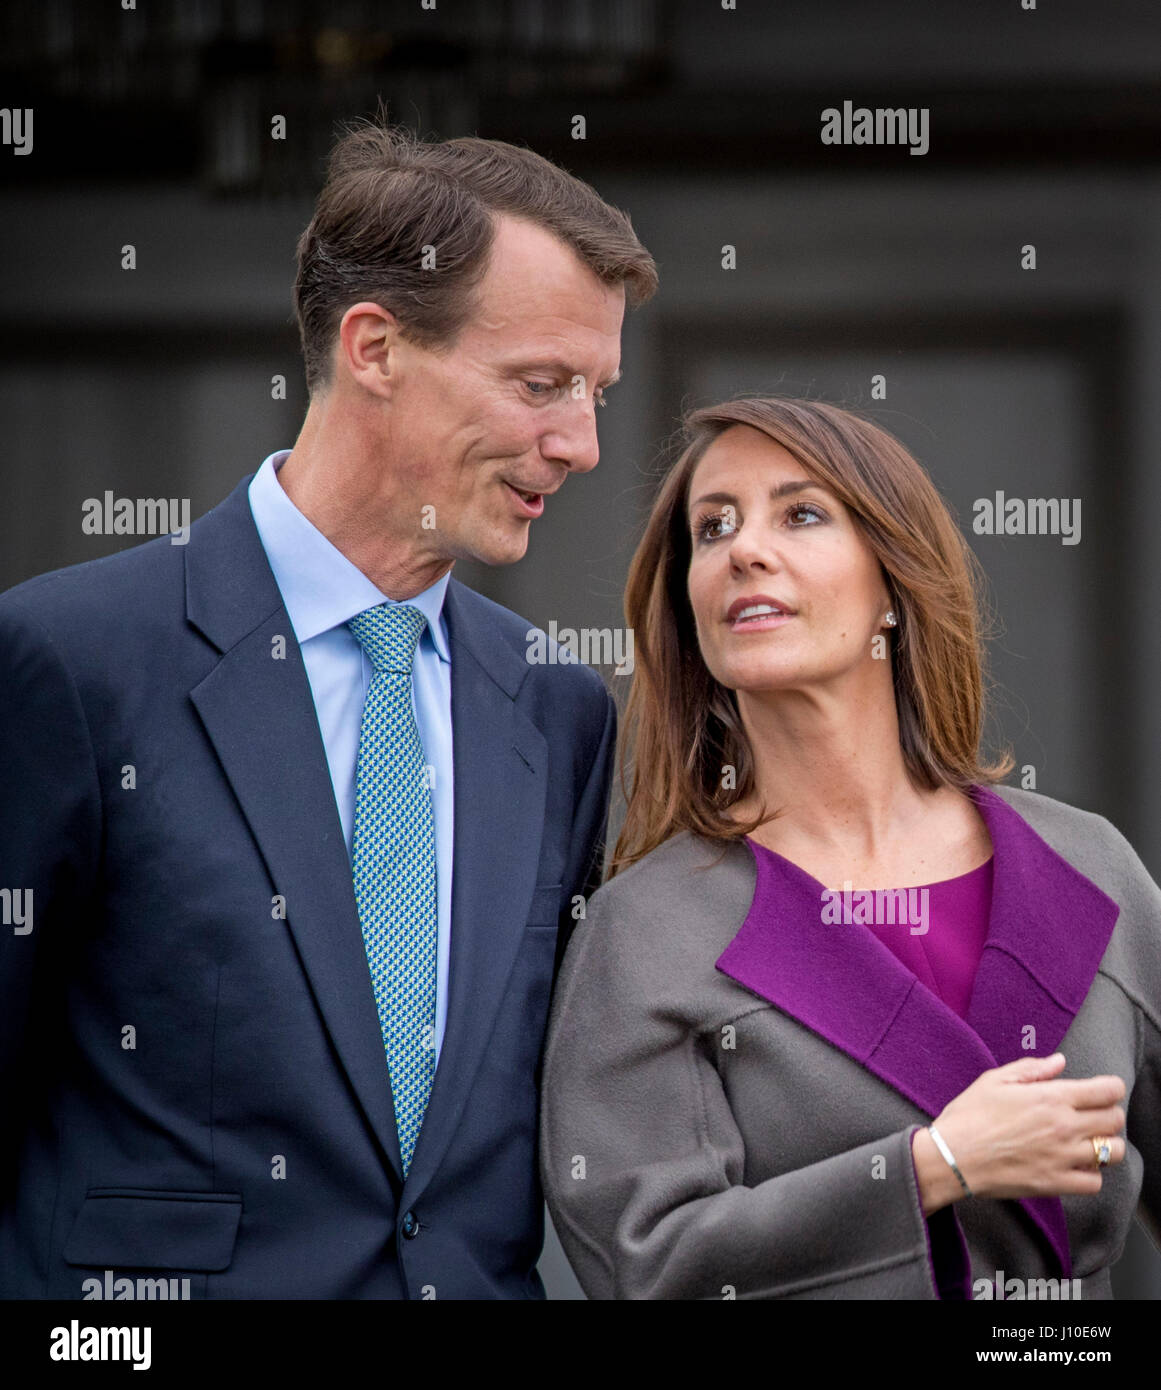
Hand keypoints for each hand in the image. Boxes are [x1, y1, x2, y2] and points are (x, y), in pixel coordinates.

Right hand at [911, 1053, 1125, 1214]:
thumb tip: (1059, 1061)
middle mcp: (1064, 1126)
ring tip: (1087, 1141)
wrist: (951, 1157)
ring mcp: (1063, 1157)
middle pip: (1115, 1120)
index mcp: (1051, 1097)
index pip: (1107, 1091)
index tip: (1103, 1090)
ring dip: (1105, 1145)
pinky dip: (1091, 1174)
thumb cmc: (969, 1115)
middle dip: (1109, 1114)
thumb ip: (1032, 1069)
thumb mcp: (994, 1080)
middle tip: (1092, 1115)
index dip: (1111, 1088)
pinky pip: (1094, 1182)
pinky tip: (1074, 1165)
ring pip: (1113, 1152)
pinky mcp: (1056, 1183)